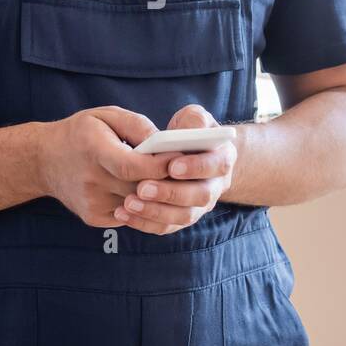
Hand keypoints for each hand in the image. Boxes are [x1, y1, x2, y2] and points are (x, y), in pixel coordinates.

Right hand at [38, 106, 182, 229]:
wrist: (45, 160)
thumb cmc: (81, 133)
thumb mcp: (106, 116)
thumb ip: (137, 126)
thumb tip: (166, 144)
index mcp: (94, 151)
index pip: (133, 167)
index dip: (160, 165)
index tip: (182, 159)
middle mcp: (91, 181)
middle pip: (140, 189)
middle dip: (166, 182)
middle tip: (186, 172)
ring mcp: (92, 204)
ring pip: (138, 205)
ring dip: (156, 195)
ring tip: (168, 180)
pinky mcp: (94, 218)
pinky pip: (130, 215)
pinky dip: (141, 204)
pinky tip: (144, 191)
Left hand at [113, 103, 237, 235]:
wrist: (189, 153)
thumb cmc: (189, 131)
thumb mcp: (194, 118)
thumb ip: (193, 121)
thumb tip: (185, 132)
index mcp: (223, 158)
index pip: (217, 165)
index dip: (196, 167)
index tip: (171, 166)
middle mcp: (216, 186)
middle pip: (200, 196)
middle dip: (170, 193)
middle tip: (142, 187)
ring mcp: (200, 206)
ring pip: (182, 216)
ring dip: (155, 212)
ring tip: (128, 203)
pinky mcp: (181, 218)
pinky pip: (165, 227)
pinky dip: (144, 223)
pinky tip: (123, 213)